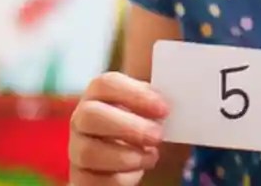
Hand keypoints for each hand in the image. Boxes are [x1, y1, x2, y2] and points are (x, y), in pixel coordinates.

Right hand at [69, 71, 168, 185]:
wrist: (133, 159)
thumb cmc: (145, 126)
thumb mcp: (151, 109)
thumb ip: (157, 97)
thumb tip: (182, 89)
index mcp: (98, 95)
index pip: (105, 84)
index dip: (135, 95)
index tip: (164, 109)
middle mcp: (81, 119)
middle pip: (90, 115)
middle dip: (129, 127)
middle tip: (158, 135)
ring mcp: (77, 149)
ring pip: (88, 152)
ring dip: (125, 156)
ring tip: (151, 156)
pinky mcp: (81, 178)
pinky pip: (92, 181)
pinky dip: (120, 180)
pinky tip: (137, 173)